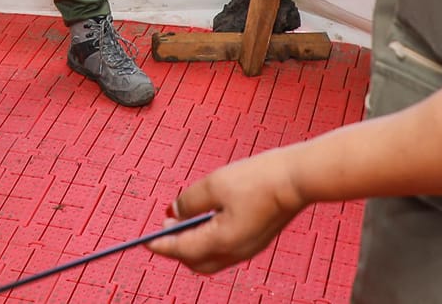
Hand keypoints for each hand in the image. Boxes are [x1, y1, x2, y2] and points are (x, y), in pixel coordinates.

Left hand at [148, 148, 307, 275]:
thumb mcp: (214, 183)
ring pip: (212, 258)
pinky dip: (210, 240)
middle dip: (177, 249)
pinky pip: (226, 249)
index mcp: (222, 241)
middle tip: (164, 229)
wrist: (296, 179)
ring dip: (194, 245)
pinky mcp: (257, 240)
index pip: (182, 250)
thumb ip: (189, 201)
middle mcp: (235, 251)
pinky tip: (207, 220)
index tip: (145, 242)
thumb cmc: (259, 179)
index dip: (161, 245)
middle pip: (196, 262)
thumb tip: (175, 212)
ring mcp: (248, 248)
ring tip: (183, 221)